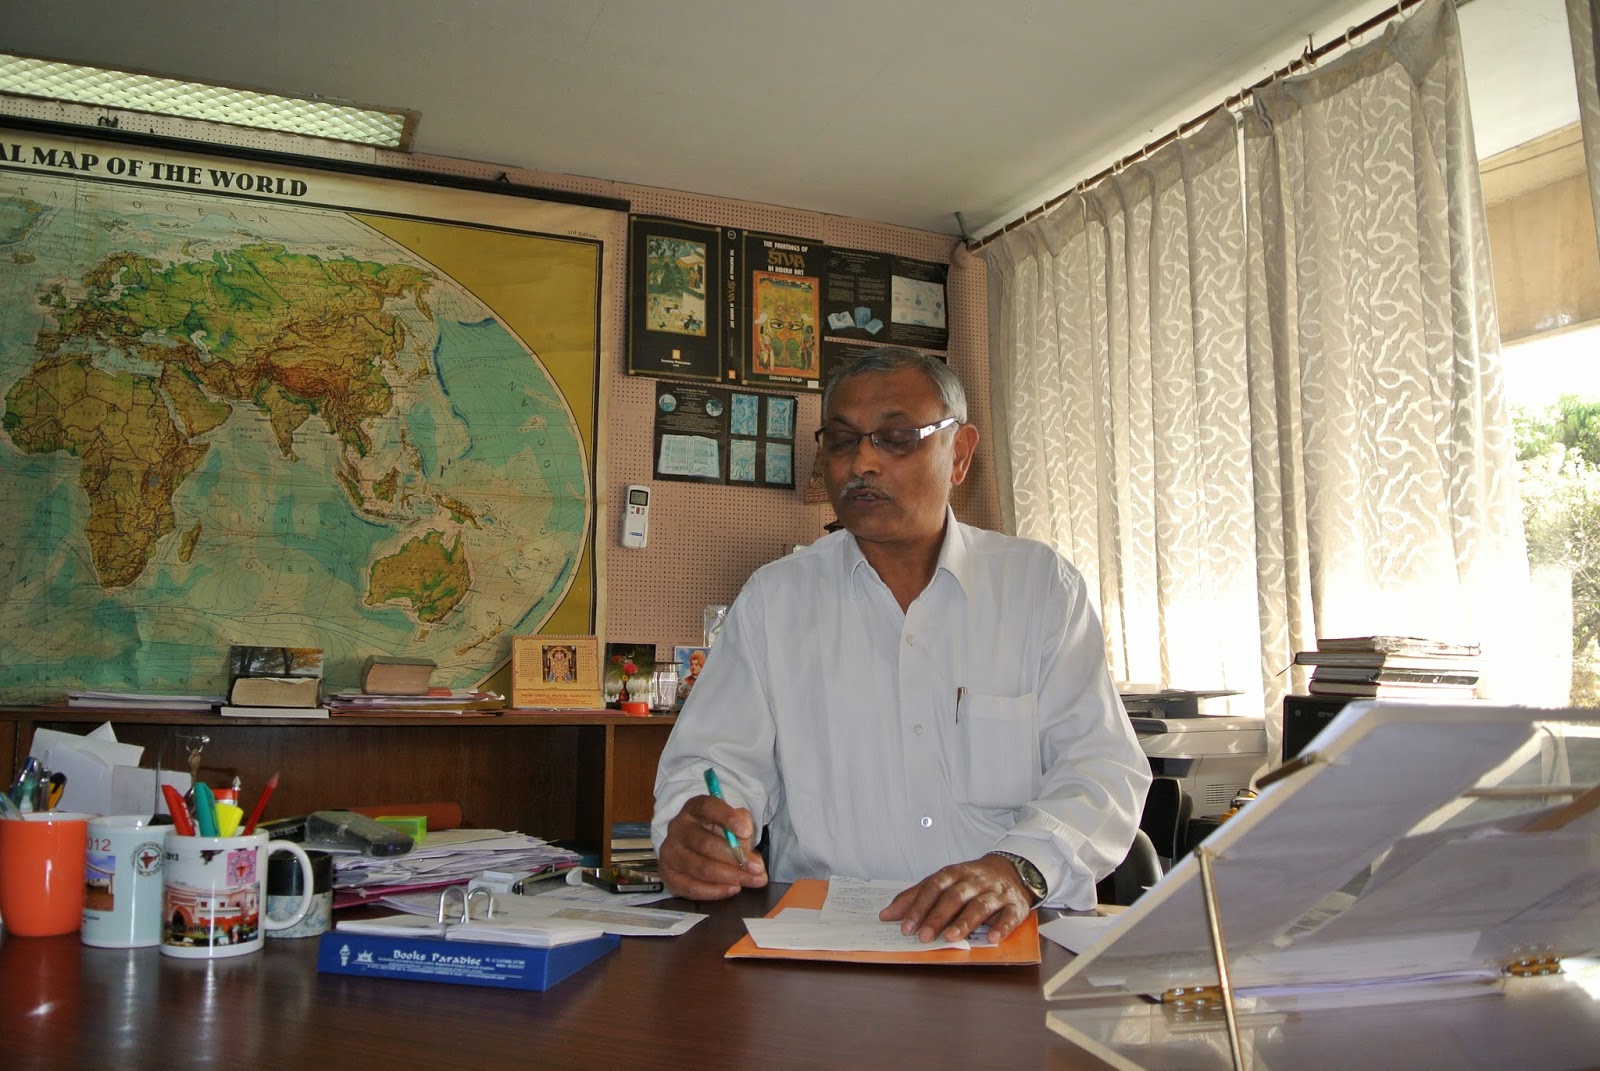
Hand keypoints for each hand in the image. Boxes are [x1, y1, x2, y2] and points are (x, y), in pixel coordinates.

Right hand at [657, 793, 766, 900]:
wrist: (694, 848)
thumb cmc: (718, 833)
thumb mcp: (733, 824)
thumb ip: (744, 833)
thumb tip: (751, 859)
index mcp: (694, 808)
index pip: (708, 807)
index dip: (727, 818)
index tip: (747, 832)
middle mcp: (678, 827)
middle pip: (705, 843)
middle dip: (735, 859)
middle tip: (757, 869)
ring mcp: (670, 851)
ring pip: (700, 867)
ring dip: (729, 877)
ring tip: (749, 881)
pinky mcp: (668, 874)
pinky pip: (690, 887)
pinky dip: (714, 891)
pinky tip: (732, 889)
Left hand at [879, 855, 1032, 943]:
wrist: (1012, 869)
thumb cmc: (972, 880)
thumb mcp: (943, 882)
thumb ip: (915, 897)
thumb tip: (886, 914)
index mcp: (954, 874)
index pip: (933, 887)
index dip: (918, 906)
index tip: (905, 926)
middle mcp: (974, 881)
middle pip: (954, 897)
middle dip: (937, 917)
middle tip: (923, 937)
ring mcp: (996, 893)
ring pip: (980, 905)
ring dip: (965, 922)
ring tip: (951, 938)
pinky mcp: (1015, 905)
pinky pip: (1009, 916)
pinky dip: (1002, 927)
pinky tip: (992, 939)